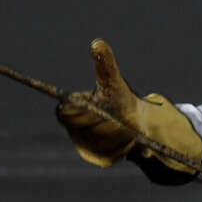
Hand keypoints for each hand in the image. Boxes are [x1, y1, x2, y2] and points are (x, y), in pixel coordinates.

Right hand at [56, 39, 201, 174]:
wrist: (138, 123)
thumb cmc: (119, 100)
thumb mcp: (113, 81)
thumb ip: (105, 65)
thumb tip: (97, 42)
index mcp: (71, 110)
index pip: (64, 113)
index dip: (80, 111)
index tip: (97, 105)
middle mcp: (73, 129)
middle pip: (87, 129)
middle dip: (107, 123)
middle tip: (121, 118)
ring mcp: (84, 146)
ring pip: (101, 143)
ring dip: (119, 136)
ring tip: (129, 129)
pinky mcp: (97, 158)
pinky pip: (110, 155)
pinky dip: (123, 148)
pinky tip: (130, 140)